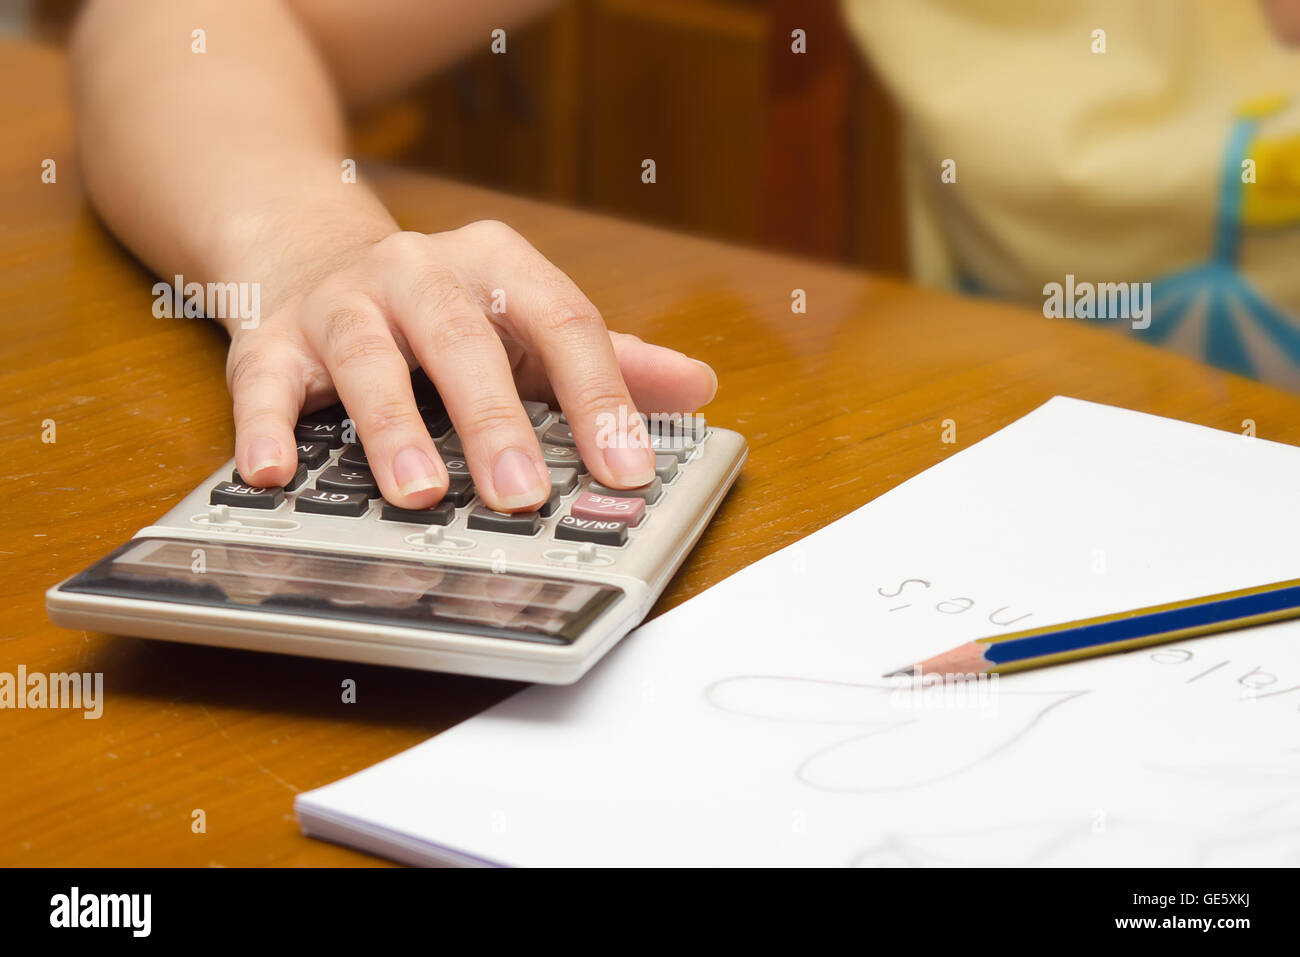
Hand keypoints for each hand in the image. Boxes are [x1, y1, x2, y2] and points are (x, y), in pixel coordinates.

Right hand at [224, 221, 717, 510]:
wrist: (315, 255)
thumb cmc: (444, 310)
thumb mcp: (529, 321)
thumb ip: (607, 359)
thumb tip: (698, 386)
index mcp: (498, 266)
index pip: (564, 322)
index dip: (600, 397)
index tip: (627, 469)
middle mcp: (420, 273)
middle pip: (464, 342)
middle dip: (496, 423)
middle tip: (524, 497)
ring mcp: (343, 302)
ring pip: (368, 359)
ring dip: (394, 428)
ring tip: (421, 494)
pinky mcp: (272, 336)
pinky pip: (263, 379)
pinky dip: (265, 425)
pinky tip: (273, 473)